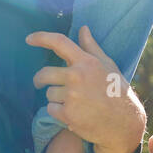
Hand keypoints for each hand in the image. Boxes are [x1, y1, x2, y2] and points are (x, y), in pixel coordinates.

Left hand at [27, 26, 144, 152]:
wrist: (123, 123)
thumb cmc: (116, 90)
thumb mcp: (107, 65)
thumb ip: (91, 47)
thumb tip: (83, 29)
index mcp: (86, 62)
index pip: (59, 43)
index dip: (41, 38)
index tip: (28, 39)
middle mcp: (77, 77)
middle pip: (44, 74)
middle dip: (40, 79)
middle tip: (41, 83)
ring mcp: (72, 96)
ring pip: (49, 93)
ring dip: (55, 97)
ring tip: (72, 102)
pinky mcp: (68, 114)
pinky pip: (51, 108)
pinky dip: (58, 111)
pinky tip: (72, 112)